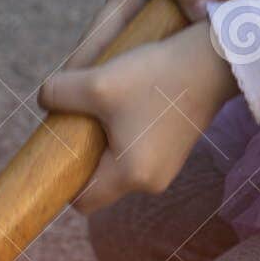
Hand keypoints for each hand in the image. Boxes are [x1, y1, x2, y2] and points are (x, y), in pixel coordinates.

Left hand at [38, 22, 238, 213]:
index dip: (65, 181)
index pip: (82, 202)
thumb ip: (59, 93)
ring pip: (118, 168)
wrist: (216, 58)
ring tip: (107, 111)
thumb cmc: (157, 74)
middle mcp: (151, 183)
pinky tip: (127, 107)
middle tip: (80, 124)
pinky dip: (126, 137)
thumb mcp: (97, 82)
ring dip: (107, 144)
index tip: (60, 152)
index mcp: (130, 176)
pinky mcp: (175, 153)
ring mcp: (167, 170)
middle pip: (100, 185)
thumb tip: (43, 100)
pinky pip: (137, 155)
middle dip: (86, 158)